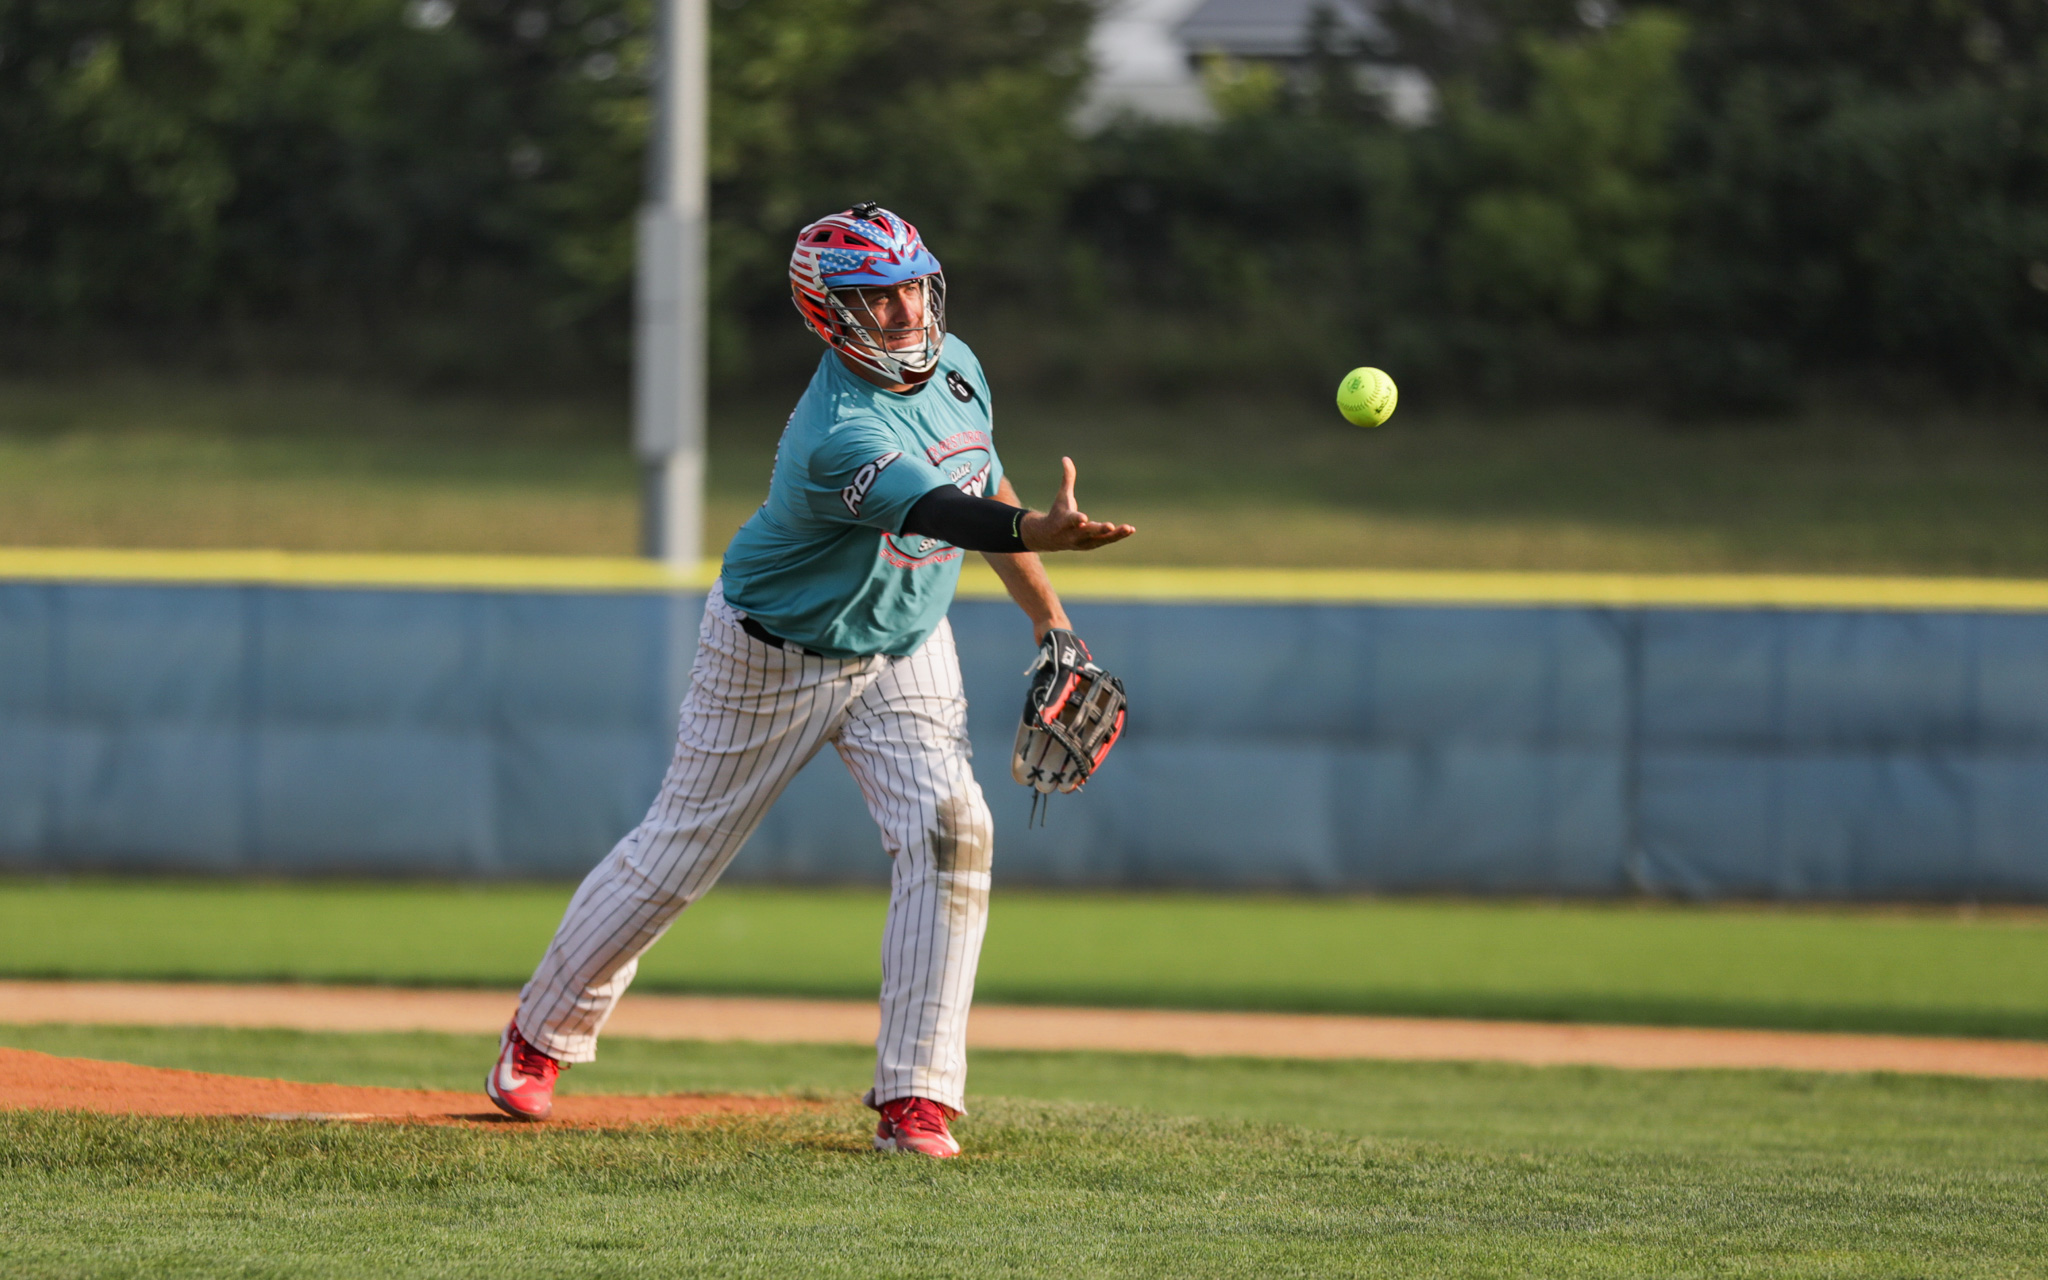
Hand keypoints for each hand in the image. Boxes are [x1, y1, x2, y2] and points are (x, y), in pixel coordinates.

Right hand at [1019, 458, 1135, 553]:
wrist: (1048, 537)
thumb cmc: (1058, 512)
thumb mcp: (1062, 496)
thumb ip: (1067, 479)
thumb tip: (1066, 458)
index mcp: (1064, 521)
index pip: (1071, 520)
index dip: (1077, 519)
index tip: (1084, 518)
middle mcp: (1073, 534)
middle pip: (1087, 532)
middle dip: (1099, 529)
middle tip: (1110, 526)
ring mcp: (1083, 542)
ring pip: (1100, 539)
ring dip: (1114, 535)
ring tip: (1129, 528)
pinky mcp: (1091, 545)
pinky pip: (1106, 541)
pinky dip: (1118, 536)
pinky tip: (1130, 530)